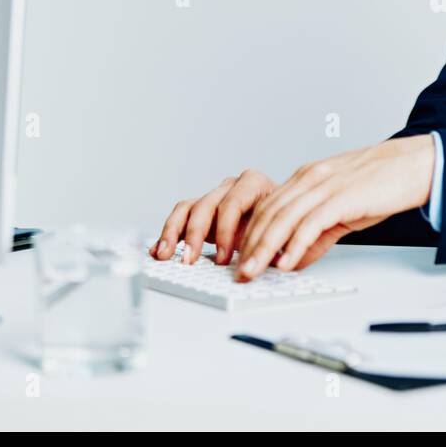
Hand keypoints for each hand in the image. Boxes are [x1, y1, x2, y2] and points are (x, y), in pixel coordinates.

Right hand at [150, 169, 279, 265]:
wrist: (282, 220)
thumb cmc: (286, 224)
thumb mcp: (286, 232)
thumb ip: (276, 244)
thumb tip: (268, 261)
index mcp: (256, 184)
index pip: (233, 202)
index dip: (225, 230)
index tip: (222, 257)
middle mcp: (232, 187)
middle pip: (206, 205)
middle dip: (196, 235)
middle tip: (190, 260)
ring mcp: (214, 198)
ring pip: (188, 209)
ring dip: (174, 233)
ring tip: (165, 255)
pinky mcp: (201, 211)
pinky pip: (180, 217)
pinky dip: (168, 234)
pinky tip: (159, 251)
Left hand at [235, 135, 434, 278]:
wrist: (415, 165)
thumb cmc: (382, 183)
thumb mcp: (343, 209)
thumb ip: (318, 234)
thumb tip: (296, 259)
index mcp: (307, 178)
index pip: (268, 207)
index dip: (251, 234)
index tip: (242, 258)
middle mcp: (311, 178)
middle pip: (269, 213)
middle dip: (251, 245)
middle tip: (240, 271)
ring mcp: (326, 186)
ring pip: (284, 218)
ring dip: (265, 248)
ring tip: (254, 271)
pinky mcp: (343, 196)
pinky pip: (312, 223)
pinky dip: (296, 244)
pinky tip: (286, 262)